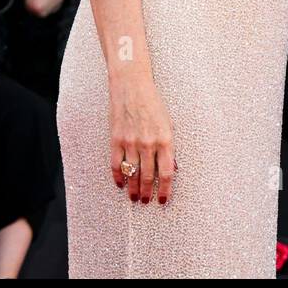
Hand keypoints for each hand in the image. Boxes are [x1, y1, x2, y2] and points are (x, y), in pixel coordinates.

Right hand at [110, 79, 175, 204]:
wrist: (132, 86)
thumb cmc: (153, 103)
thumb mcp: (169, 123)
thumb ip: (170, 147)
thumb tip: (172, 168)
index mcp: (165, 139)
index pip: (166, 173)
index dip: (164, 190)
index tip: (162, 200)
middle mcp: (148, 143)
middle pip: (147, 177)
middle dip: (147, 192)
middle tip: (146, 201)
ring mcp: (130, 142)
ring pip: (131, 174)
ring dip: (133, 189)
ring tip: (134, 198)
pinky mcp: (116, 139)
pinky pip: (115, 164)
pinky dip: (117, 177)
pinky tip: (120, 184)